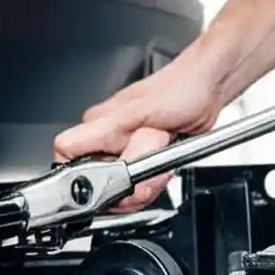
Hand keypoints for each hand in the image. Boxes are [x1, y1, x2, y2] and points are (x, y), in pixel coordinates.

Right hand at [54, 59, 222, 210]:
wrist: (209, 86)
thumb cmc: (180, 88)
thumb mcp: (139, 116)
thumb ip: (112, 142)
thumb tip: (103, 176)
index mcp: (97, 123)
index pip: (65, 157)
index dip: (79, 178)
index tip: (105, 185)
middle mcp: (106, 136)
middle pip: (98, 183)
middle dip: (126, 188)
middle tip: (149, 172)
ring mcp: (126, 148)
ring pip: (121, 188)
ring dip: (145, 185)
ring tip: (162, 162)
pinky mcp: (144, 156)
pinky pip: (140, 184)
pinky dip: (154, 182)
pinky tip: (166, 166)